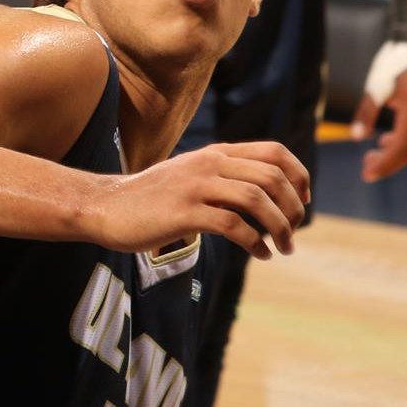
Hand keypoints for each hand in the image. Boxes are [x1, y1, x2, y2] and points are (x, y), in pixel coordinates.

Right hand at [89, 142, 308, 259]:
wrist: (104, 205)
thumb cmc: (149, 198)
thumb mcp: (189, 176)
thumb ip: (222, 178)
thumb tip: (262, 198)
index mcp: (214, 153)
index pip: (274, 153)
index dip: (299, 176)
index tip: (302, 201)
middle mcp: (208, 164)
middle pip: (271, 177)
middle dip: (292, 208)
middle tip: (293, 233)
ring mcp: (194, 186)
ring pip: (256, 200)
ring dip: (279, 227)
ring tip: (283, 247)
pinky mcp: (182, 212)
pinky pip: (232, 225)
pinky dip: (254, 243)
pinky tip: (259, 254)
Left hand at [351, 50, 406, 182]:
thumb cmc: (393, 63)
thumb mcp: (375, 88)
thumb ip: (366, 114)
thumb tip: (356, 138)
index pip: (399, 149)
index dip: (383, 165)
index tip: (366, 175)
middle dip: (388, 164)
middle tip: (366, 172)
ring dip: (393, 153)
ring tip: (370, 158)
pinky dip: (399, 140)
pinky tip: (383, 141)